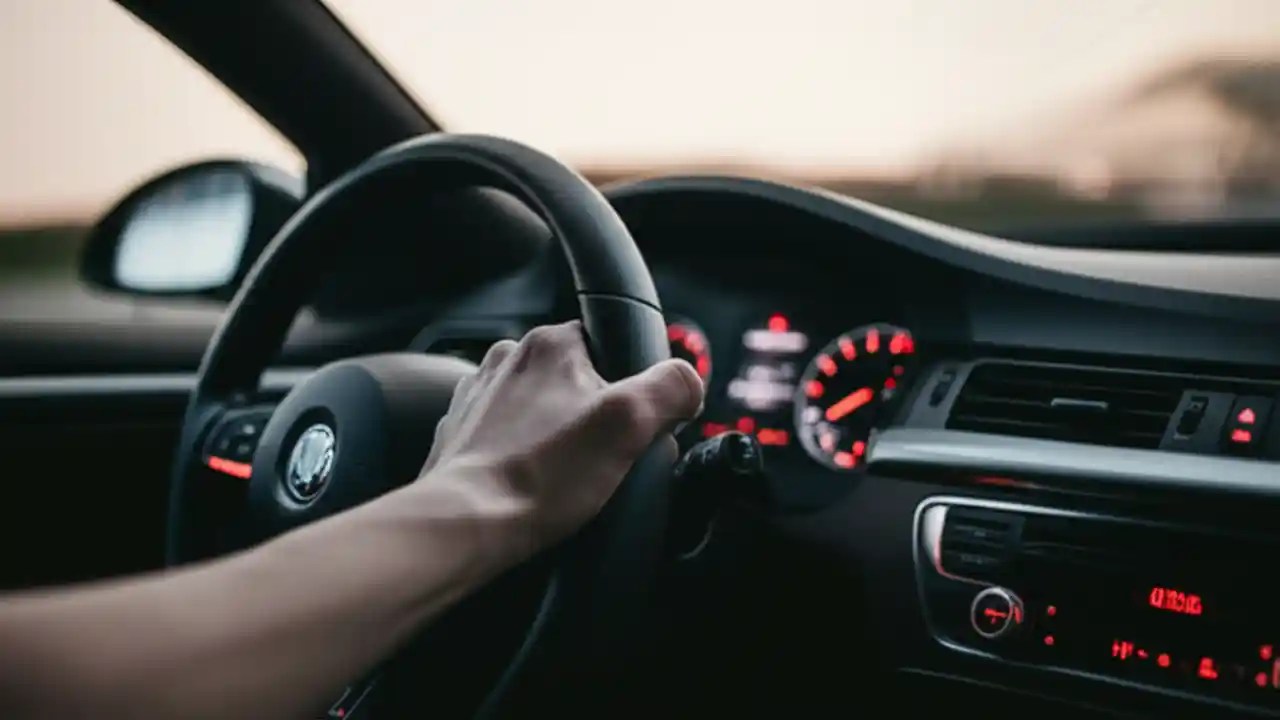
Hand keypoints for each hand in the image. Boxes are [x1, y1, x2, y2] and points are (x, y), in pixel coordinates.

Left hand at [420, 321, 703, 562]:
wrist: (466, 524)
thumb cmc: (541, 476)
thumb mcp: (630, 423)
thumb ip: (671, 388)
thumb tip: (687, 383)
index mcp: (549, 343)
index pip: (610, 347)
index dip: (632, 390)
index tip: (632, 428)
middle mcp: (507, 360)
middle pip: (577, 383)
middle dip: (595, 420)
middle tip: (602, 462)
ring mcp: (478, 398)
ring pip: (541, 413)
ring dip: (557, 441)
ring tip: (564, 480)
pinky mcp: (461, 436)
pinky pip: (509, 441)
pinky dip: (525, 460)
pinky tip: (534, 487)